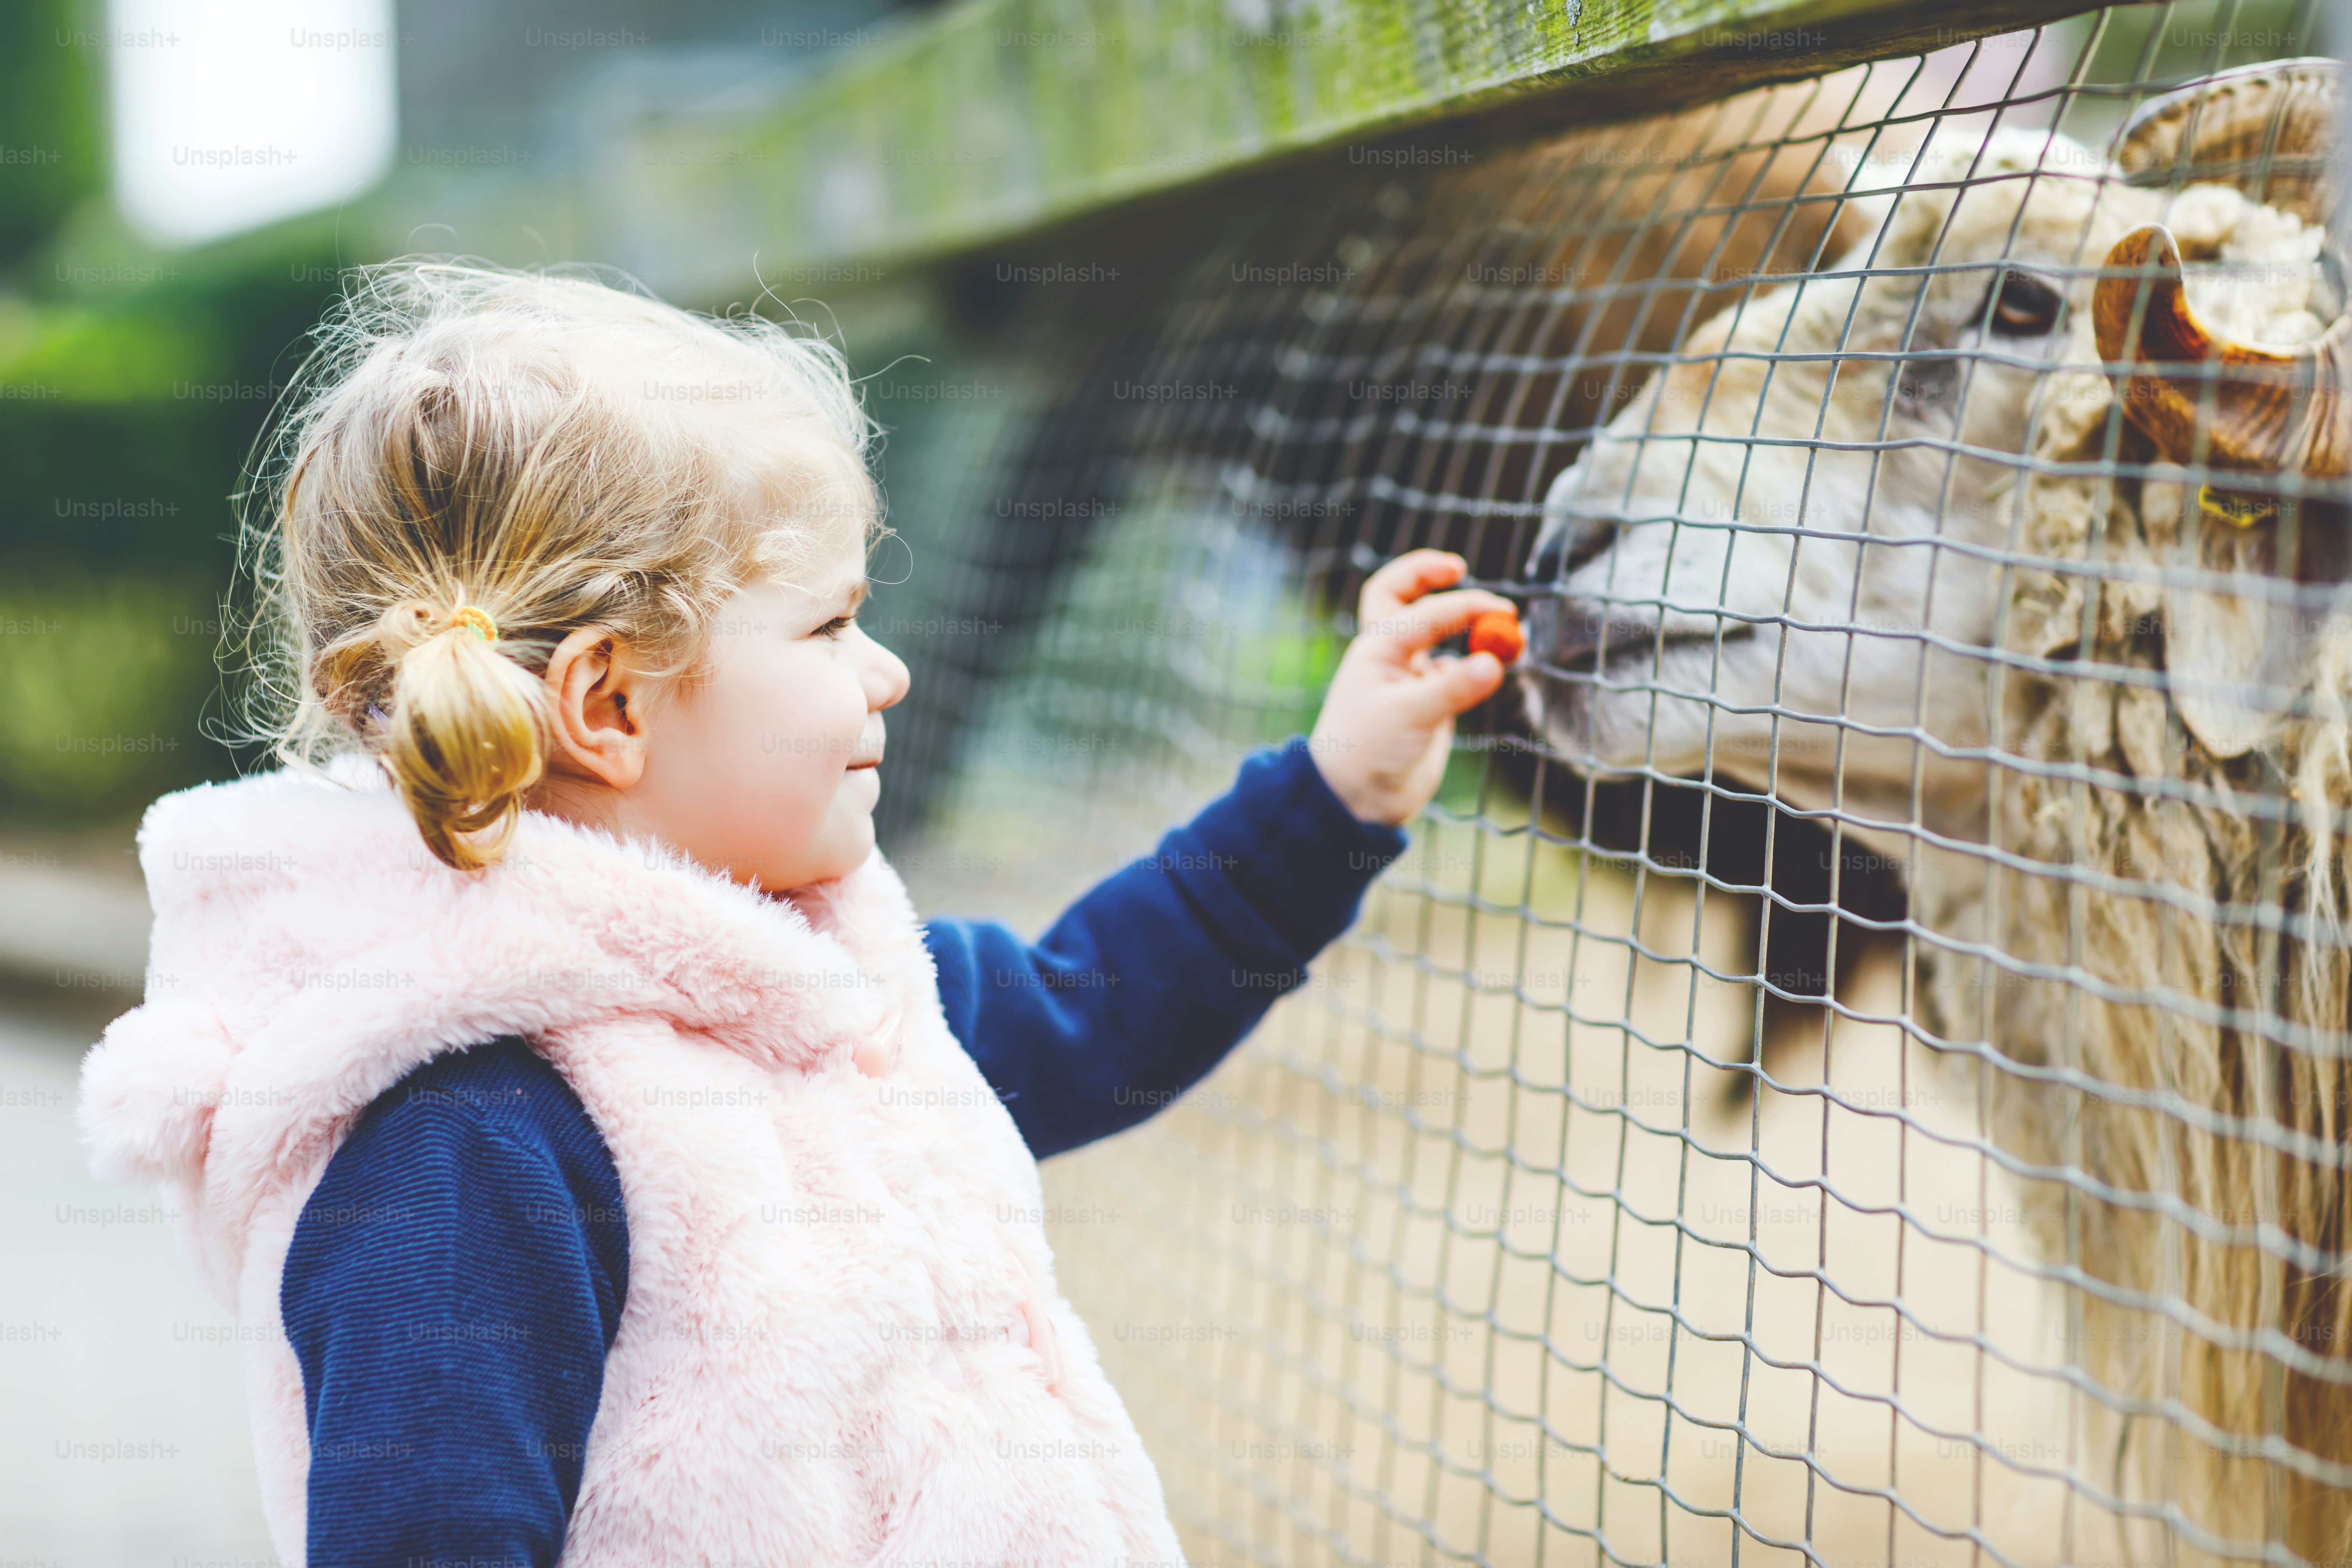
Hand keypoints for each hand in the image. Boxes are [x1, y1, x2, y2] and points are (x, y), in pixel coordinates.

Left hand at [1309, 550, 1515, 825]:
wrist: (1358, 800)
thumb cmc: (1366, 752)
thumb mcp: (1408, 716)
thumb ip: (1452, 689)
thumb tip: (1496, 662)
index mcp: (1377, 649)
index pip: (1425, 611)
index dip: (1463, 605)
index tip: (1500, 613)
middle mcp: (1392, 656)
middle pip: (1401, 597)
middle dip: (1426, 576)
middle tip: (1458, 566)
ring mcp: (1410, 677)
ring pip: (1433, 633)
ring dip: (1460, 621)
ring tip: (1502, 628)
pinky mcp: (1429, 702)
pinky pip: (1454, 671)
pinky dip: (1473, 663)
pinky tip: (1489, 670)